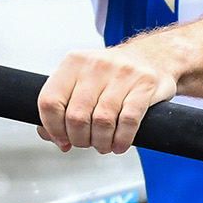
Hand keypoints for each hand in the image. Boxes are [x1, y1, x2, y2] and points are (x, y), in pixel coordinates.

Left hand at [37, 45, 178, 154]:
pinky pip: (128, 120)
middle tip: (86, 143)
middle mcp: (95, 65)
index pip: (49, 101)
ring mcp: (121, 73)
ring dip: (101, 142)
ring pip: (102, 121)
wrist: (153, 57)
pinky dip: (122, 139)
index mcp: (73, 63)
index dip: (52, 128)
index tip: (61, 140)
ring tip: (104, 145)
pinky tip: (120, 144)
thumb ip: (61, 104)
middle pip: (76, 116)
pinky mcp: (145, 85)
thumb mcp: (81, 79)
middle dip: (79, 139)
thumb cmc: (112, 75)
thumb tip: (48, 134)